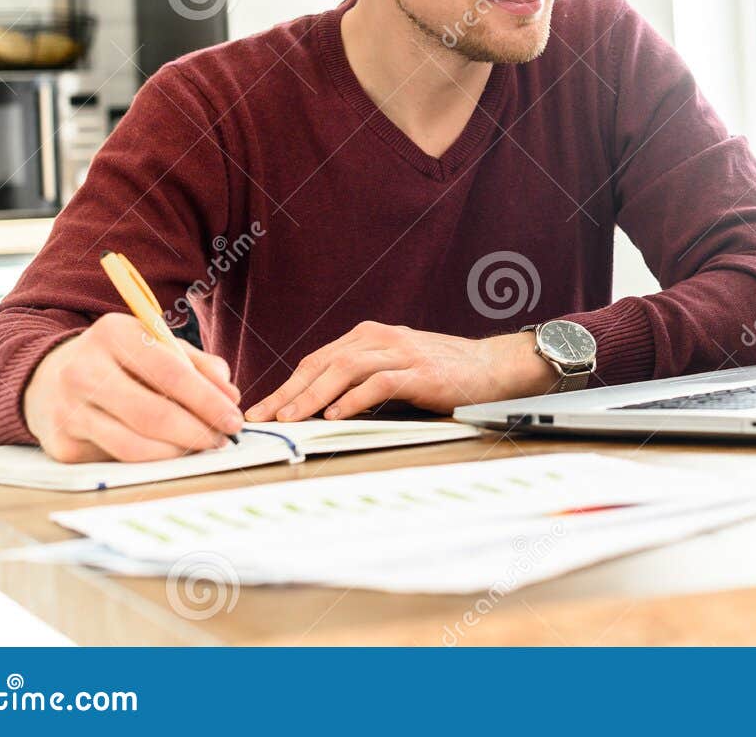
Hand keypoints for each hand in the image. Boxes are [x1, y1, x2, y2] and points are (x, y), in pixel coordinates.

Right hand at [23, 311, 244, 462]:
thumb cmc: (116, 360)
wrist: (46, 377)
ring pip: (135, 446)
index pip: (170, 372)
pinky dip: (150, 459)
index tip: (234, 418)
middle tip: (222, 439)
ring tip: (199, 446)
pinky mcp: (61, 444)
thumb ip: (197, 364)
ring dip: (177, 451)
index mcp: (112, 334)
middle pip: (153, 414)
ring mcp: (68, 410)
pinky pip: (117, 459)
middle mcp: (83, 370)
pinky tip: (166, 451)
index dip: (207, 400)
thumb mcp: (153, 344)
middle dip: (197, 431)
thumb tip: (230, 395)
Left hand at [244, 324, 556, 420]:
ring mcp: (401, 352)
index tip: (263, 409)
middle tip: (262, 417)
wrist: (493, 367)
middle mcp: (380, 338)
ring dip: (312, 397)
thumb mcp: (396, 368)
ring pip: (344, 370)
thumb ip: (363, 380)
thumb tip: (320, 409)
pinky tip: (334, 416)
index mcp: (369, 337)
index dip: (286, 385)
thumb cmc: (443, 373)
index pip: (316, 360)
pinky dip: (352, 400)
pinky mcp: (420, 371)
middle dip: (288, 392)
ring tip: (289, 419)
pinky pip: (378, 383)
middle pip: (322, 363)